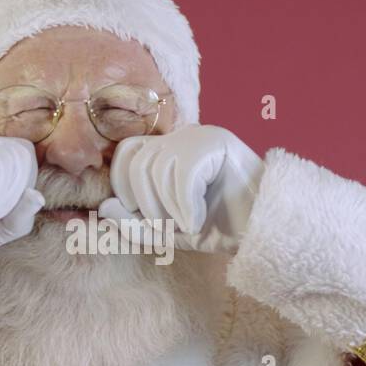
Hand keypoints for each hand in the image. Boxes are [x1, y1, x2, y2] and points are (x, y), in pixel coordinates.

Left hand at [98, 125, 263, 253]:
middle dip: (149, 206)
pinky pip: (183, 175)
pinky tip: (199, 220)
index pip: (126, 155)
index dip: (125, 189)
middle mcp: (182, 136)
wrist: (262, 229)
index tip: (145, 217)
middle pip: (138, 166)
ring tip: (191, 224)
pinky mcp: (217, 142)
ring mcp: (201, 135)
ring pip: (158, 171)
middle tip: (172, 227)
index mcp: (168, 149)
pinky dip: (186, 206)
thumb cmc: (218, 226)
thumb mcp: (168, 230)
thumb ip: (134, 223)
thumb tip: (103, 208)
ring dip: (170, 210)